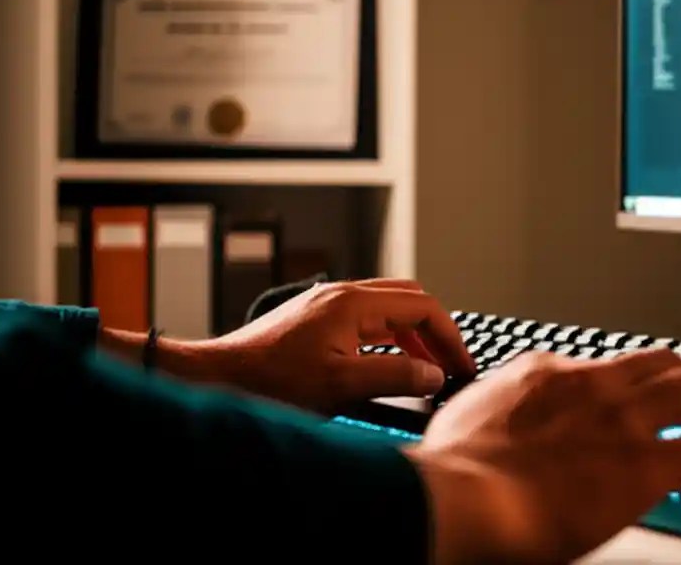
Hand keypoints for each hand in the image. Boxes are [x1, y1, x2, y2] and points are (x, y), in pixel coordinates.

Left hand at [207, 279, 476, 413]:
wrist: (217, 378)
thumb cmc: (270, 382)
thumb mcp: (341, 386)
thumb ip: (394, 376)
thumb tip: (433, 374)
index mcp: (353, 303)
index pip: (423, 307)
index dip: (450, 338)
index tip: (463, 367)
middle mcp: (342, 295)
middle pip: (410, 299)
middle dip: (436, 331)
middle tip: (451, 365)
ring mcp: (326, 304)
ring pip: (388, 307)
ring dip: (413, 335)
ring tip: (426, 368)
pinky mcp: (315, 319)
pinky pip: (367, 318)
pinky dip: (389, 337)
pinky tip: (388, 363)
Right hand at [406, 349, 680, 563]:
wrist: (461, 498)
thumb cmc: (449, 474)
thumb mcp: (463, 420)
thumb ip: (493, 413)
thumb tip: (489, 428)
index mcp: (542, 373)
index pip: (598, 369)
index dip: (615, 398)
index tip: (616, 423)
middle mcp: (590, 384)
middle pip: (659, 361)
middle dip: (678, 389)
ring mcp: (621, 418)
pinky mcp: (645, 462)